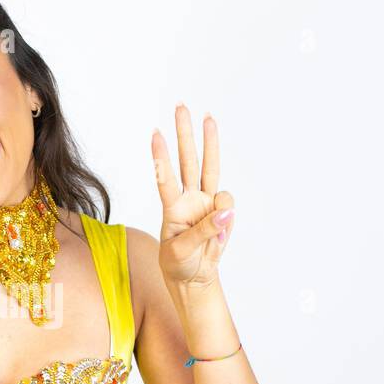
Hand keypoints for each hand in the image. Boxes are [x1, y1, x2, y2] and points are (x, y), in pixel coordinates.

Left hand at [151, 104, 233, 288]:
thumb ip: (202, 231)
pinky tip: (218, 236)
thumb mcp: (182, 252)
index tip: (156, 133)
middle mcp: (188, 199)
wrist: (195, 278)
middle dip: (185, 132)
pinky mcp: (221, 212)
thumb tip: (226, 211)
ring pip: (209, 166)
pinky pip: (228, 205)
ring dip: (210, 140)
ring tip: (209, 117)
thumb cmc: (179, 264)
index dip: (161, 157)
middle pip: (187, 160)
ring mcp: (206, 203)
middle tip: (181, 106)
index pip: (165, 178)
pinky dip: (226, 218)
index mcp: (171, 208)